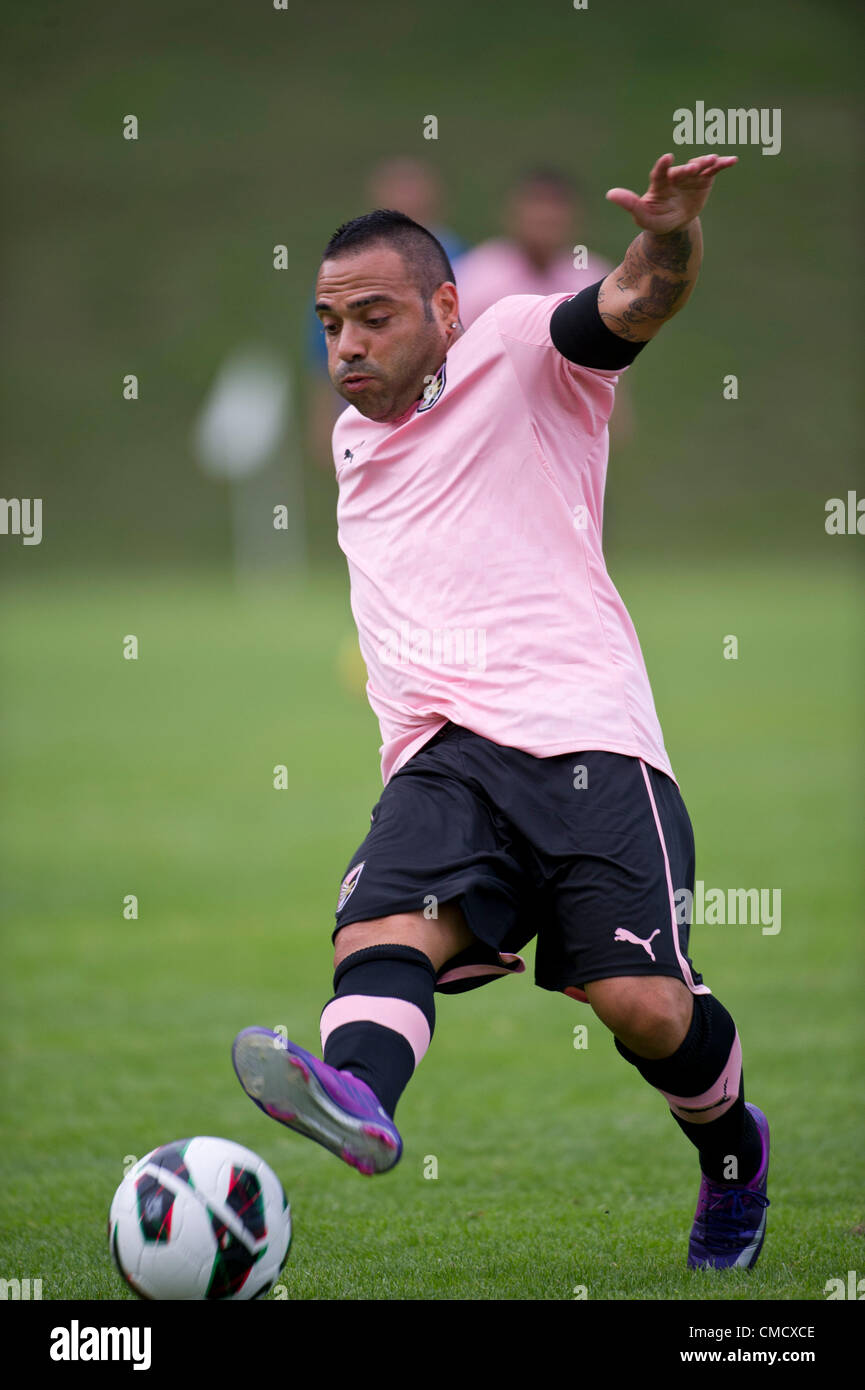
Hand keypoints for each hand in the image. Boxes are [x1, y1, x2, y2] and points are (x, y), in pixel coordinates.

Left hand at [606, 153, 736, 233]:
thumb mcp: (642, 217)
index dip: (663, 166)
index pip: (660, 173)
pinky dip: (723, 164)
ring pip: (699, 166)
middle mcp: (676, 175)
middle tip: (693, 168)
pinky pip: (714, 169)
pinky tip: (732, 160)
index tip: (667, 158)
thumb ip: (629, 204)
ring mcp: (691, 175)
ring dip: (706, 162)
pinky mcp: (705, 178)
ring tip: (715, 160)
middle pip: (683, 170)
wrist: (674, 223)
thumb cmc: (655, 219)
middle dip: (688, 169)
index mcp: (659, 183)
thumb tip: (609, 194)